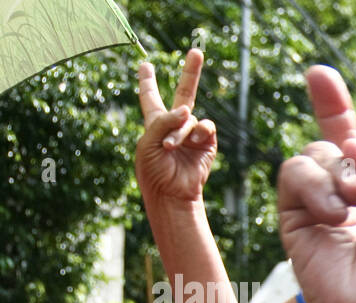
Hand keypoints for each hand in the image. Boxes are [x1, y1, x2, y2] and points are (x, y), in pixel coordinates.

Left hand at [136, 50, 217, 203]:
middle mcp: (176, 125)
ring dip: (180, 130)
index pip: (150, 97)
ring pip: (191, 117)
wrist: (173, 193)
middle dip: (191, 73)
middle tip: (196, 52)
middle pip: (185, 93)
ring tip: (171, 147)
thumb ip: (164, 120)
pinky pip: (205, 127)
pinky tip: (191, 143)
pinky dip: (197, 132)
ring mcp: (193, 134)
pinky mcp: (207, 144)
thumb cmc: (154, 170)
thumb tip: (189, 110)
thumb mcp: (149, 141)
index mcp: (155, 123)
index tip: (145, 65)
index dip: (147, 81)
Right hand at [277, 67, 355, 302]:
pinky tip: (338, 212)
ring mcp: (329, 207)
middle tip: (320, 73)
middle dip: (331, 104)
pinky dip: (319, 185)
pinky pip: (297, 173)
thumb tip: (351, 146)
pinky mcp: (298, 218)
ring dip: (344, 171)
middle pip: (344, 143)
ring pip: (321, 154)